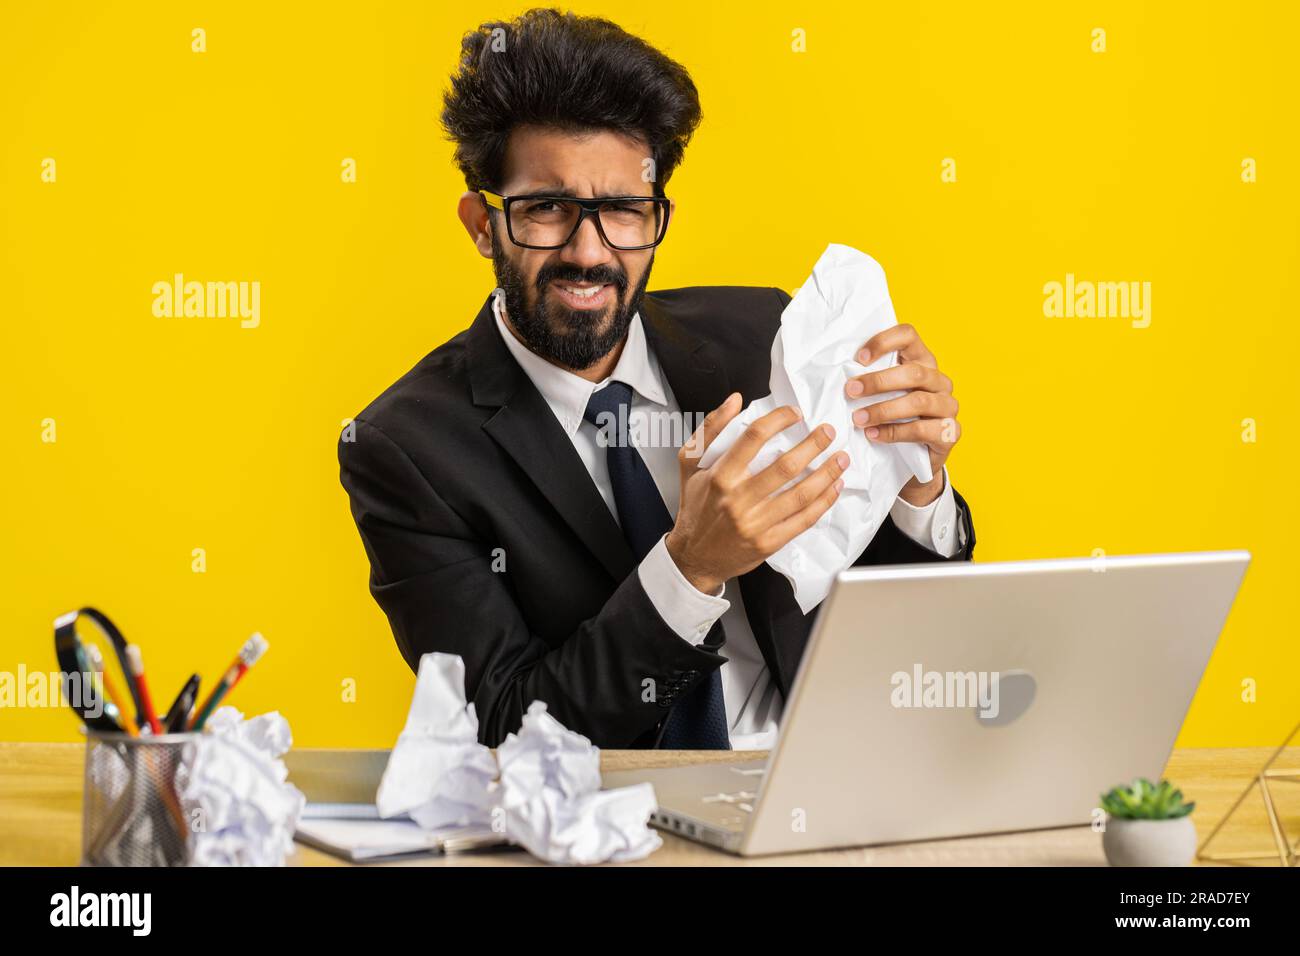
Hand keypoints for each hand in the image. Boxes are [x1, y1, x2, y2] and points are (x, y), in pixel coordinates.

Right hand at [666, 394, 848, 593]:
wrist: (694, 557)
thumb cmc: (695, 508)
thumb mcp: (690, 464)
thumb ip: (711, 429)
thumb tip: (735, 401)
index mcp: (720, 475)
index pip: (754, 437)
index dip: (779, 420)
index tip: (795, 413)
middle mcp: (738, 499)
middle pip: (785, 466)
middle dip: (813, 445)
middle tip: (828, 432)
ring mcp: (755, 523)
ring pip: (800, 494)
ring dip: (826, 474)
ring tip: (840, 458)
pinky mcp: (768, 542)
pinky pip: (803, 520)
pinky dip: (823, 502)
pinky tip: (834, 488)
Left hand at [844, 323, 959, 505]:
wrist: (914, 458)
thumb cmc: (894, 418)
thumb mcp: (884, 394)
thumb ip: (872, 378)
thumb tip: (838, 371)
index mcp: (924, 361)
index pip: (909, 335)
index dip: (884, 342)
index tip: (859, 358)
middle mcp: (940, 380)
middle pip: (914, 373)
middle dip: (878, 382)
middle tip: (850, 391)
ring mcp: (948, 406)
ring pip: (918, 402)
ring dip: (883, 410)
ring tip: (857, 419)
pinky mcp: (950, 433)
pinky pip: (921, 430)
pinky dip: (894, 432)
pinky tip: (873, 435)